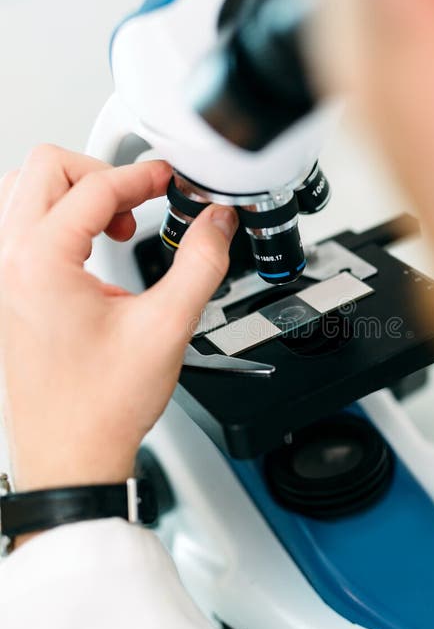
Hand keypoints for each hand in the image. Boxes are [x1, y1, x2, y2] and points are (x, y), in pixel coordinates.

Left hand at [0, 145, 236, 490]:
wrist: (70, 458)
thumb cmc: (101, 408)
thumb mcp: (167, 327)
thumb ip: (200, 263)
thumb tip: (216, 223)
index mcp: (40, 264)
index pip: (94, 188)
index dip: (142, 177)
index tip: (169, 182)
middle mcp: (8, 264)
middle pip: (45, 169)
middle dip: (99, 174)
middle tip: (138, 203)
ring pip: (21, 193)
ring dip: (69, 194)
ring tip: (111, 225)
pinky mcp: (4, 296)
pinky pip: (14, 229)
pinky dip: (51, 221)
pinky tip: (88, 253)